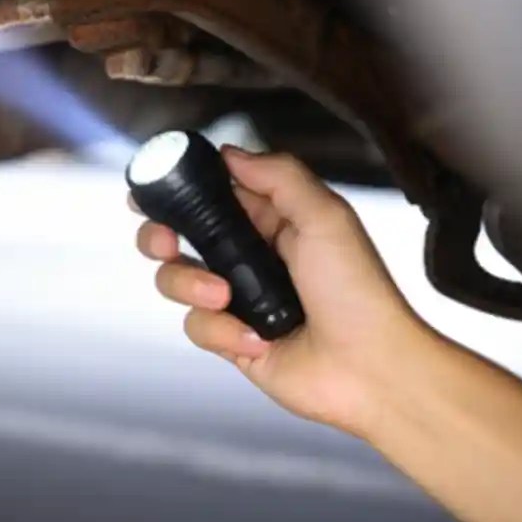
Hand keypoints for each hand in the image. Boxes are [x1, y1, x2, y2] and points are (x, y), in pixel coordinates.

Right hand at [133, 146, 433, 436]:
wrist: (371, 369)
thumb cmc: (358, 292)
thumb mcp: (326, 217)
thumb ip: (278, 176)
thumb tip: (229, 152)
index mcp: (269, 220)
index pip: (211, 192)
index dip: (176, 187)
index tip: (150, 186)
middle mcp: (247, 256)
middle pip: (175, 234)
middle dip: (158, 235)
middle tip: (165, 242)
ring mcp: (235, 298)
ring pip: (175, 280)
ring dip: (189, 285)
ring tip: (225, 298)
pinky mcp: (229, 338)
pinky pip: (196, 326)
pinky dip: (222, 331)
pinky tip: (258, 339)